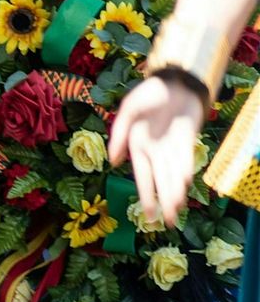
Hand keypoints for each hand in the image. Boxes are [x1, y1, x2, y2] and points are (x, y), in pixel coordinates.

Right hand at [108, 74, 203, 226]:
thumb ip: (119, 133)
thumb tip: (112, 161)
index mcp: (137, 146)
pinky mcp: (188, 139)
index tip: (148, 216)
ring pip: (173, 174)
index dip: (146, 197)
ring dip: (175, 193)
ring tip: (177, 213)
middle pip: (160, 180)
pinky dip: (185, 172)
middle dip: (164, 202)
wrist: (176, 79)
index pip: (142, 177)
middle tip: (167, 223)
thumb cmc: (149, 92)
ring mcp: (172, 146)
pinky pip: (186, 159)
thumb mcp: (129, 109)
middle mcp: (154, 150)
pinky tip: (185, 185)